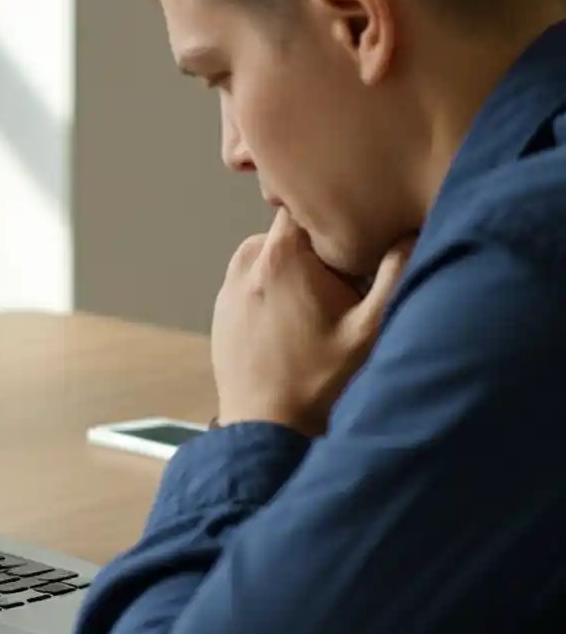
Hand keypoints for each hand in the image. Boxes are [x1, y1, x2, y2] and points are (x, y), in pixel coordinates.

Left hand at [212, 209, 414, 436]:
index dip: (341, 218)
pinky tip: (299, 332)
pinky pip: (260, 284)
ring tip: (325, 317)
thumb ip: (397, 268)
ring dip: (304, 276)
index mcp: (280, 253)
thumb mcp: (374, 327)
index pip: (312, 202)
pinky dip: (281, 296)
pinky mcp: (223, 310)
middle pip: (297, 231)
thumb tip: (409, 225)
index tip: (360, 248)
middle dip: (325, 252)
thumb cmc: (322, 383)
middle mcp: (246, 261)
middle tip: (349, 293)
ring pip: (279, 258)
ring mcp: (229, 286)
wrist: (268, 432)